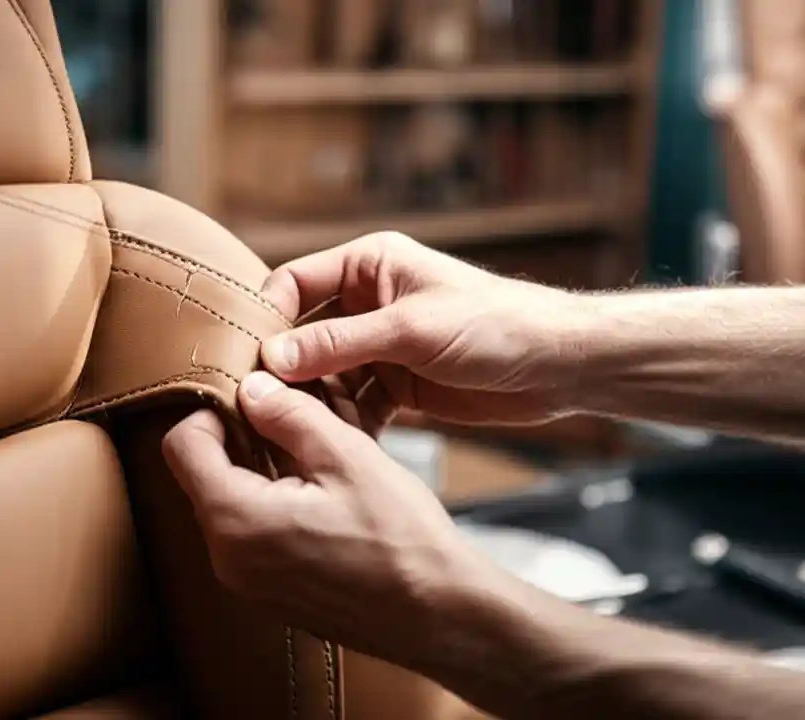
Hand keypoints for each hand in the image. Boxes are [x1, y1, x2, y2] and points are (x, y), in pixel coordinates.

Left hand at [162, 371, 496, 666]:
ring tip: (316, 463)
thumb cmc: (400, 541)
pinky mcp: (270, 596)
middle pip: (202, 476)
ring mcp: (247, 584)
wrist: (439, 616)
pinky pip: (251, 539)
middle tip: (292, 425)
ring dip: (259, 475)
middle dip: (240, 441)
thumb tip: (252, 388)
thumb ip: (288, 415)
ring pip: (228, 506)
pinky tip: (323, 501)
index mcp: (235, 520)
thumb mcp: (346, 456)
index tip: (254, 403)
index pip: (181, 446)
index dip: (211, 412)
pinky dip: (273, 509)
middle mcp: (227, 559)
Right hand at [259, 232, 589, 427]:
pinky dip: (342, 423)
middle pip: (303, 334)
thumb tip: (273, 359)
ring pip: (324, 375)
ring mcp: (381, 346)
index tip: (246, 360)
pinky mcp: (397, 385)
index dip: (267, 319)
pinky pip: (353, 404)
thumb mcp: (411, 330)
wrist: (558, 367)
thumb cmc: (496, 325)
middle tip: (259, 405)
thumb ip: (340, 344)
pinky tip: (332, 445)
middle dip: (284, 369)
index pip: (295, 283)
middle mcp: (369, 302)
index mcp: (370, 265)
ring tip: (292, 432)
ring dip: (312, 402)